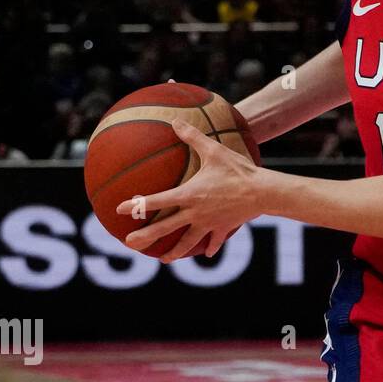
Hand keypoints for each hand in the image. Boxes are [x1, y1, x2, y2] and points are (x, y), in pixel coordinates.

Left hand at [116, 118, 263, 261]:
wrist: (263, 192)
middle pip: (166, 227)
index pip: (157, 201)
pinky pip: (214, 240)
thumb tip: (175, 121)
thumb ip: (193, 137)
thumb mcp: (215, 150)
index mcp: (189, 194)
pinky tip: (207, 253)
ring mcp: (209, 223)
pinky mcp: (223, 228)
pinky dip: (210, 247)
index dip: (137, 205)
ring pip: (188, 241)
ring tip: (164, 260)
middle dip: (146, 236)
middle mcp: (195, 212)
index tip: (120, 210)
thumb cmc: (239, 170)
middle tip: (130, 243)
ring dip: (175, 252)